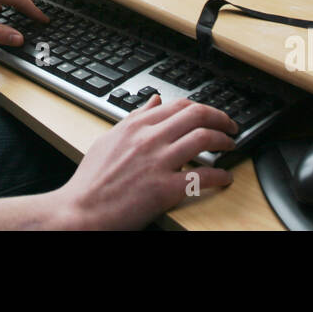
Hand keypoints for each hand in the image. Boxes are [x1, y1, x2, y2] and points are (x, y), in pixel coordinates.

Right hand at [51, 95, 236, 229]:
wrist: (81, 211)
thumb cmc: (91, 181)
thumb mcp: (109, 139)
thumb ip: (133, 118)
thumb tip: (154, 101)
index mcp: (136, 126)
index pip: (178, 105)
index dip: (202, 107)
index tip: (211, 115)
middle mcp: (149, 139)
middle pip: (196, 115)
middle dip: (220, 118)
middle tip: (230, 126)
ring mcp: (159, 163)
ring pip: (203, 139)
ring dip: (224, 141)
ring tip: (231, 146)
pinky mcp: (166, 189)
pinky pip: (202, 177)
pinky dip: (220, 176)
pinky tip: (225, 178)